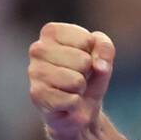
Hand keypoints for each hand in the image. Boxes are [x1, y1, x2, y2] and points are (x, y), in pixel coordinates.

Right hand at [28, 23, 115, 138]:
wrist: (80, 107)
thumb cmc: (89, 75)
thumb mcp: (103, 56)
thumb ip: (105, 48)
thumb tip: (99, 66)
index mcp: (51, 32)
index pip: (87, 40)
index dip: (93, 53)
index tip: (84, 58)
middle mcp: (38, 48)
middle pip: (83, 60)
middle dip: (87, 72)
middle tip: (78, 76)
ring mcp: (34, 71)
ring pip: (76, 81)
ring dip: (80, 88)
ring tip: (71, 88)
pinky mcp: (36, 94)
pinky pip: (71, 99)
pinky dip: (74, 103)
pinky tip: (64, 101)